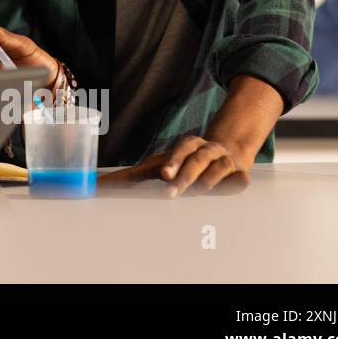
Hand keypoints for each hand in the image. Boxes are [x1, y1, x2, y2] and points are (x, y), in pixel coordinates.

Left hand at [97, 135, 250, 196]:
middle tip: (173, 191)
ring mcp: (225, 160)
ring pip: (220, 166)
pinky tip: (231, 189)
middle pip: (197, 158)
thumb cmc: (184, 163)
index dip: (173, 161)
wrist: (229, 151)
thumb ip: (130, 176)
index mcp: (186, 145)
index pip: (179, 150)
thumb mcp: (159, 165)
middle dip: (186, 173)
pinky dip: (235, 184)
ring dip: (208, 180)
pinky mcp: (241, 174)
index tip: (163, 175)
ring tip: (197, 193)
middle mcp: (207, 149)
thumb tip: (97, 185)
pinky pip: (240, 179)